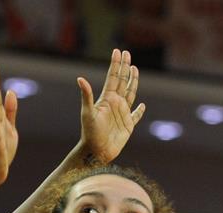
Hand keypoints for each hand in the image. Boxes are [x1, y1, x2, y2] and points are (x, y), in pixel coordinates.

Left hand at [78, 49, 145, 164]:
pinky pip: (136, 116)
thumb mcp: (87, 113)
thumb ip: (86, 95)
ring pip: (130, 94)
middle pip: (122, 81)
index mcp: (107, 99)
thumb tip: (80, 79)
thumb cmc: (90, 133)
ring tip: (135, 69)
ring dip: (133, 82)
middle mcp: (115, 104)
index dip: (116, 64)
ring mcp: (122, 114)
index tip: (118, 51)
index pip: (113, 77)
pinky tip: (142, 105)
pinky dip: (139, 111)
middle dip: (125, 67)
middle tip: (127, 53)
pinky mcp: (128, 126)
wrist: (96, 152)